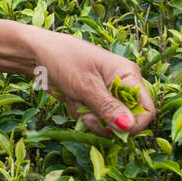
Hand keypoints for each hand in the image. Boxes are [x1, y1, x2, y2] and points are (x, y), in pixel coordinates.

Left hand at [29, 28, 155, 136]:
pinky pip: (91, 116)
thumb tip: (128, 126)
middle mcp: (121, 84)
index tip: (111, 128)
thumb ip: (107, 107)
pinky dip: (79, 112)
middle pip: (126, 119)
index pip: (146, 110)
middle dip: (104, 122)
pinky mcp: (91, 97)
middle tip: (85, 117)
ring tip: (73, 99)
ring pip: (106, 120)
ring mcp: (105, 91)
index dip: (133, 124)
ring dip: (88, 116)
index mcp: (128, 75)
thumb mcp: (85, 85)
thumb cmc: (62, 59)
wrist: (35, 52)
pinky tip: (68, 98)